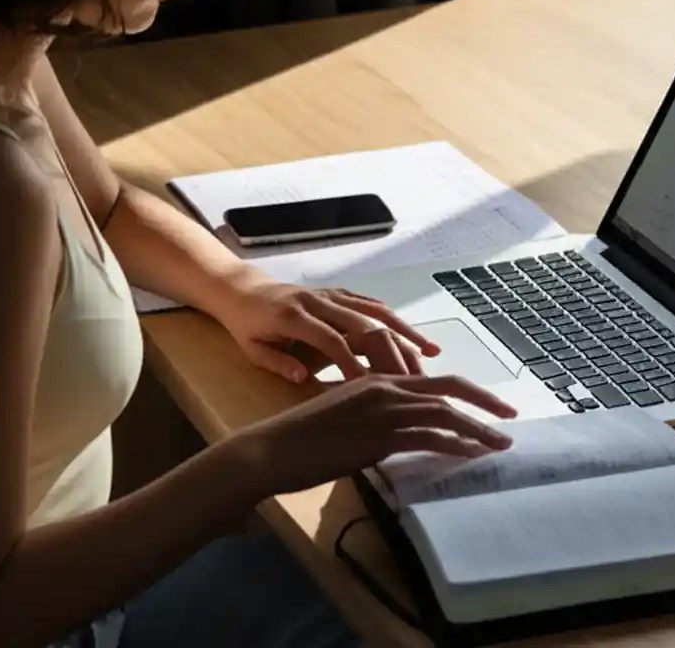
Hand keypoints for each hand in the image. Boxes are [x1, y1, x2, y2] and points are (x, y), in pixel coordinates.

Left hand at [212, 278, 440, 381]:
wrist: (242, 289)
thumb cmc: (247, 325)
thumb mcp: (252, 349)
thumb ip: (278, 364)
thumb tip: (303, 378)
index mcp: (293, 316)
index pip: (330, 339)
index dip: (351, 362)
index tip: (369, 385)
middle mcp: (319, 301)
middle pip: (363, 324)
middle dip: (392, 351)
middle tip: (414, 377)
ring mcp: (332, 294)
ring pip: (376, 312)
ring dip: (406, 332)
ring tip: (432, 352)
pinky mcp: (340, 293)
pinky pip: (372, 305)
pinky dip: (396, 320)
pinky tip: (416, 338)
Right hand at [236, 374, 517, 495]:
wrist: (271, 449)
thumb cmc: (302, 438)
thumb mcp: (344, 416)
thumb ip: (374, 416)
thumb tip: (399, 431)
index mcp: (376, 379)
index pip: (431, 380)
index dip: (464, 391)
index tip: (486, 405)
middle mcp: (384, 388)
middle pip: (448, 387)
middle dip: (484, 400)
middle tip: (510, 415)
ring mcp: (382, 410)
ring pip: (444, 414)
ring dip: (478, 429)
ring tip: (500, 443)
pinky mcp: (378, 435)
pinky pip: (428, 438)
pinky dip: (455, 446)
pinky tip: (471, 455)